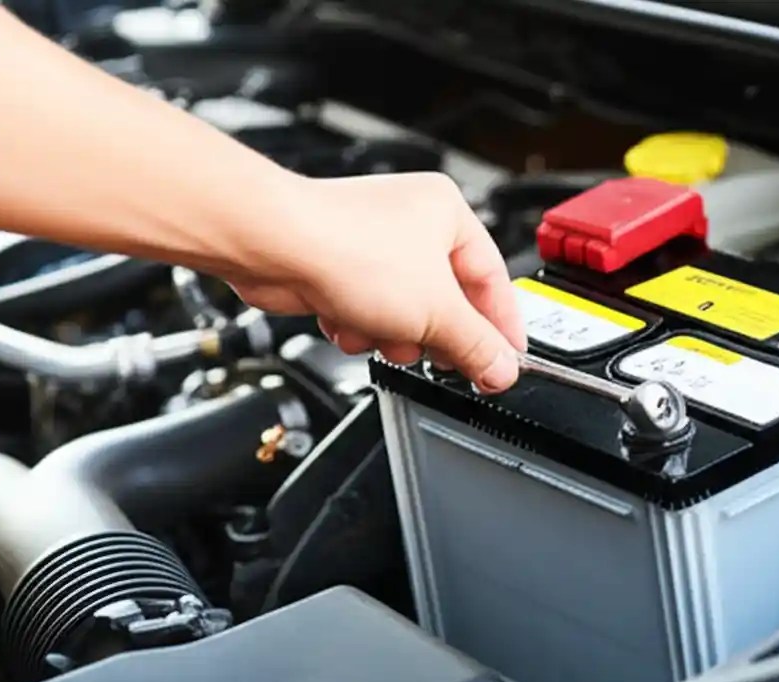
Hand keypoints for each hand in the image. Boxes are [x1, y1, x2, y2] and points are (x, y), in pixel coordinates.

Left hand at [225, 172, 526, 392]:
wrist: (273, 246)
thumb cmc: (347, 249)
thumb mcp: (436, 312)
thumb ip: (477, 346)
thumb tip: (502, 369)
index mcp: (448, 214)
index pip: (493, 281)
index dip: (501, 328)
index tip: (505, 363)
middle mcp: (412, 224)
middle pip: (447, 304)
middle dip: (431, 334)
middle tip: (438, 357)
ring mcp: (373, 247)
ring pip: (404, 316)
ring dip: (389, 334)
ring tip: (377, 329)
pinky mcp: (339, 270)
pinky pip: (367, 314)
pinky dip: (358, 326)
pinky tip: (345, 321)